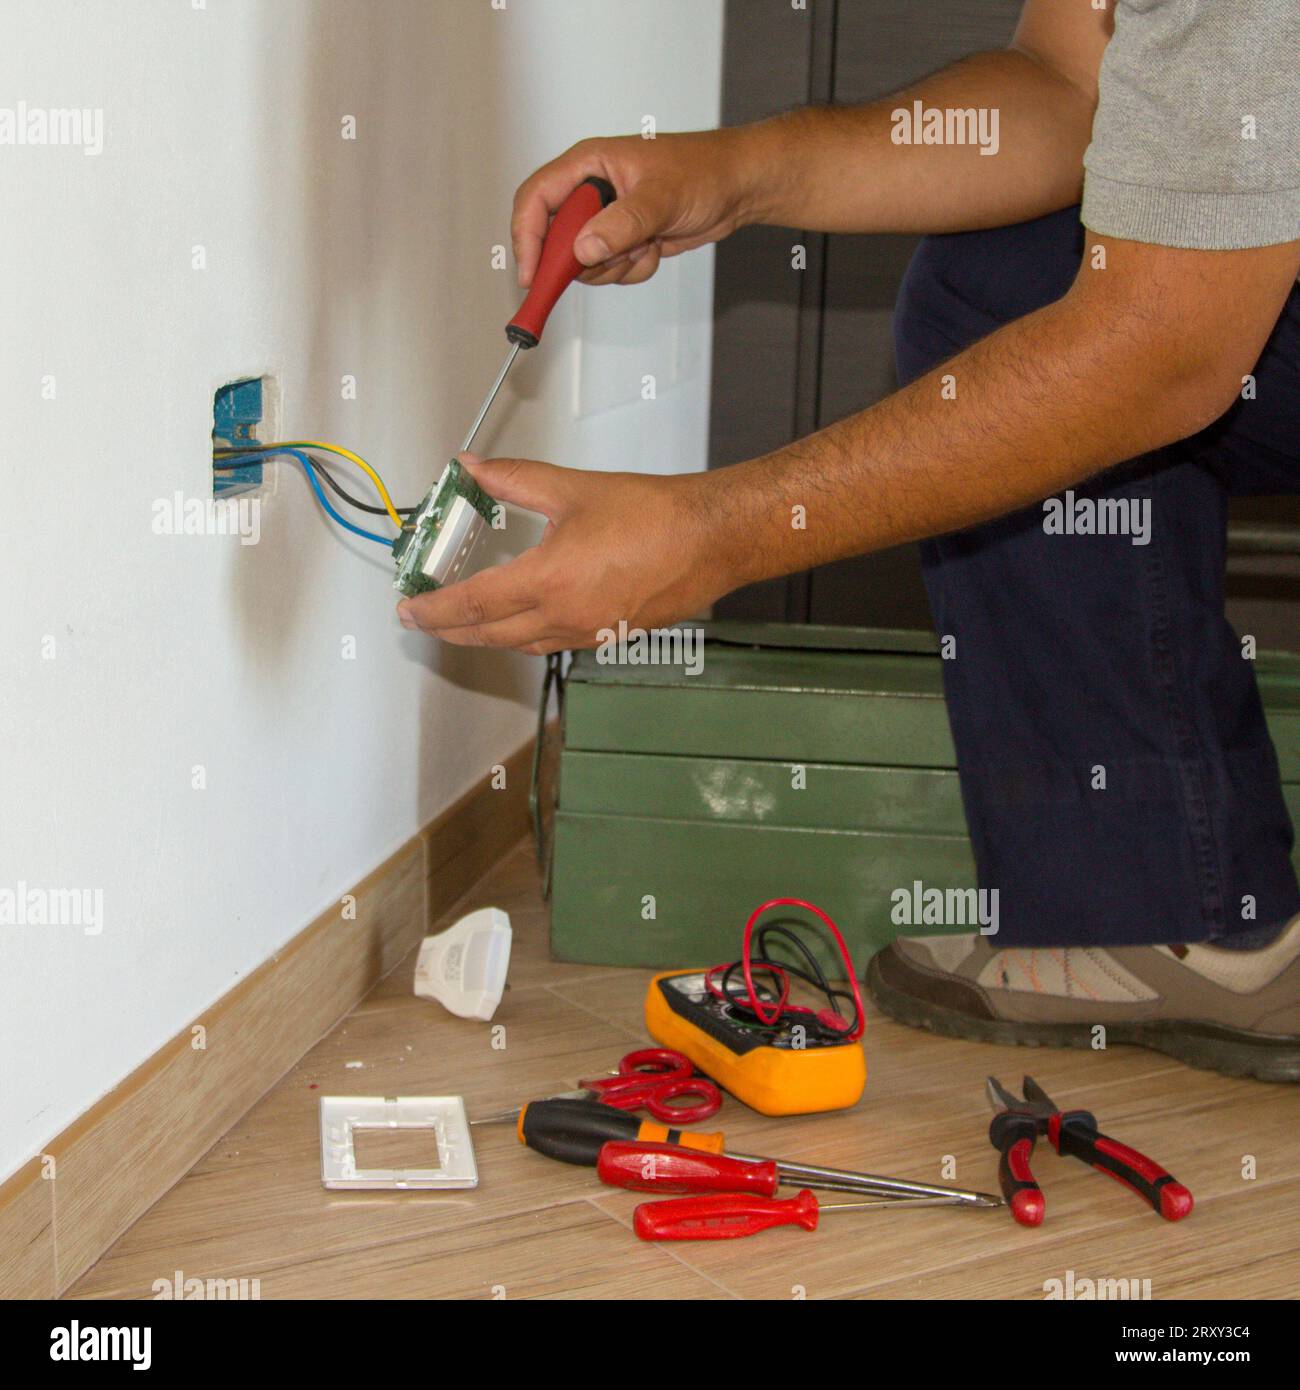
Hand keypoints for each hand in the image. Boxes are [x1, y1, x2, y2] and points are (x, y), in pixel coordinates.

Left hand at [395, 456, 730, 653]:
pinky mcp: (607, 635)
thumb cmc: (654, 515)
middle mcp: (563, 617)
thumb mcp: (572, 487)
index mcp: (548, 581)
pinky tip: (520, 620)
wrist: (710, 540)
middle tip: (423, 620)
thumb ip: (514, 478)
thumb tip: (474, 468)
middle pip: (488, 635)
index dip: (434, 609)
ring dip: (485, 636)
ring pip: (519, 644)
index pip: (472, 604)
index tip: (409, 609)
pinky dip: (523, 636)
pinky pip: (550, 643)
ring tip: (463, 621)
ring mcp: (586, 631)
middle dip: (449, 629)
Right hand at [512, 129, 757, 289]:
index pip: (537, 200)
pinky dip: (632, 269)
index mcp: (587, 165)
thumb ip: (621, 224)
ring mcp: (605, 218)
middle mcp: (590, 192)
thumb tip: (584, 249)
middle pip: (556, 239)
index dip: (528, 238)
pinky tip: (654, 247)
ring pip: (583, 262)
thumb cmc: (703, 171)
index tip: (532, 274)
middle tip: (608, 262)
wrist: (735, 187)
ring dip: (614, 266)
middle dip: (581, 260)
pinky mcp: (621, 239)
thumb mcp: (661, 197)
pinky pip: (610, 269)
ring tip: (645, 243)